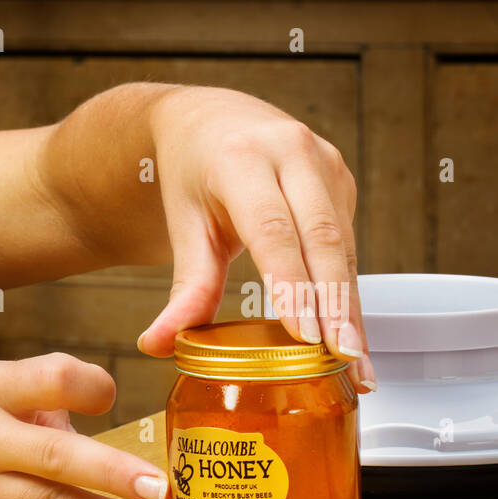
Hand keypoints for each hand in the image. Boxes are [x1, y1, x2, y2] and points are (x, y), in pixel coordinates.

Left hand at [137, 86, 375, 392]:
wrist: (209, 121)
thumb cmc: (192, 174)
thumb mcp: (182, 224)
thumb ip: (184, 286)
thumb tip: (156, 344)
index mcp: (243, 159)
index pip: (272, 230)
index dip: (292, 284)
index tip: (305, 334)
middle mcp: (293, 154)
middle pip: (321, 239)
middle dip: (335, 304)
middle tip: (341, 358)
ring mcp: (325, 165)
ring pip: (343, 245)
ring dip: (351, 306)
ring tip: (354, 363)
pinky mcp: (341, 183)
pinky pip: (348, 243)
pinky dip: (350, 291)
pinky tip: (351, 334)